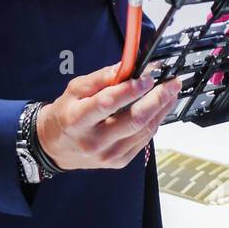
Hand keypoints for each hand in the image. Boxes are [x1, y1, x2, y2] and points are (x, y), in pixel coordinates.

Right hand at [36, 64, 181, 170]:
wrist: (56, 148)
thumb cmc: (67, 114)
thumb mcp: (75, 90)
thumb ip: (101, 77)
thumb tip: (127, 65)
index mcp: (78, 119)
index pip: (108, 103)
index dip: (131, 89)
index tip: (148, 75)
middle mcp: (93, 141)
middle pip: (133, 120)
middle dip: (158, 99)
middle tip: (172, 83)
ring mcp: (108, 155)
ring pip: (144, 131)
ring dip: (162, 109)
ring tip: (171, 91)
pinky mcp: (119, 161)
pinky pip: (144, 140)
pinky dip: (155, 121)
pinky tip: (160, 108)